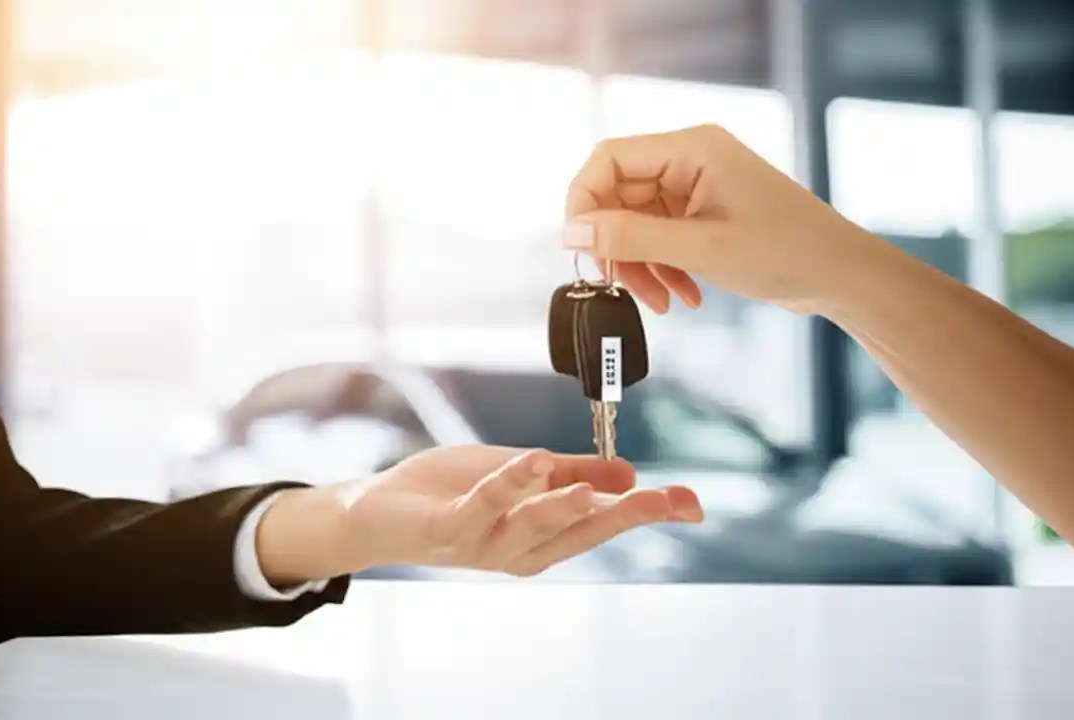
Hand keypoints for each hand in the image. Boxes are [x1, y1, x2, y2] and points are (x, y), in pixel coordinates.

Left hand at [256, 446, 701, 583]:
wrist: (380, 508)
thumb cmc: (453, 491)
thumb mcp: (523, 473)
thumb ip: (573, 473)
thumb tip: (628, 472)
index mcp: (545, 534)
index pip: (606, 521)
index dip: (648, 511)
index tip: (693, 503)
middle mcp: (522, 548)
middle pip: (582, 530)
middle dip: (626, 514)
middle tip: (668, 499)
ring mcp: (485, 543)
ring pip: (534, 527)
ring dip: (565, 506)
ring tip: (595, 489)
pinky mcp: (449, 530)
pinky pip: (482, 509)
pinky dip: (507, 487)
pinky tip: (531, 464)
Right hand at [562, 124, 888, 316]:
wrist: (840, 275)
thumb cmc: (786, 252)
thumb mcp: (700, 249)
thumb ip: (630, 237)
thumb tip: (571, 231)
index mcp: (692, 148)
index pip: (609, 158)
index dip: (584, 201)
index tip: (579, 246)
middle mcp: (690, 159)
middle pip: (618, 195)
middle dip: (617, 245)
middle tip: (619, 283)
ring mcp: (696, 187)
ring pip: (636, 222)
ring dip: (639, 265)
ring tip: (660, 301)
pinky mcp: (703, 213)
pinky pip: (660, 237)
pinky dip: (662, 268)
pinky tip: (682, 296)